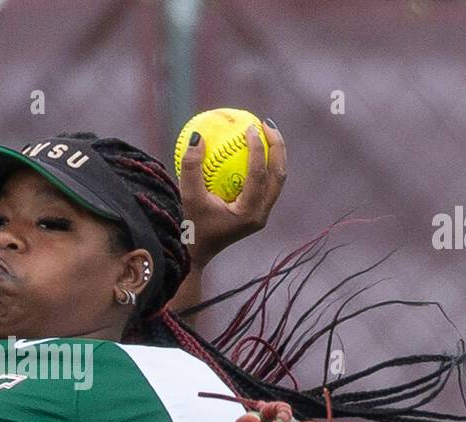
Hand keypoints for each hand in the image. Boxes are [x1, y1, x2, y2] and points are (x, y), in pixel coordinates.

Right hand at [178, 119, 287, 271]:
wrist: (194, 254)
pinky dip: (261, 164)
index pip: (260, 175)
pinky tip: (249, 148)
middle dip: (277, 146)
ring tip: (264, 131)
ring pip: (277, 179)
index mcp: (248, 213)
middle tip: (266, 123)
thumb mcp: (186, 197)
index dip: (258, 148)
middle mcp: (260, 215)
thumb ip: (191, 167)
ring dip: (274, 154)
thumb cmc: (189, 226)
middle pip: (279, 175)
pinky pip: (265, 183)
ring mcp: (261, 214)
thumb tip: (196, 136)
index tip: (250, 127)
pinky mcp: (257, 212)